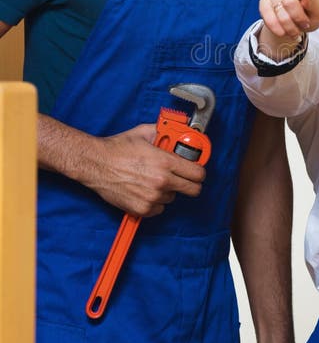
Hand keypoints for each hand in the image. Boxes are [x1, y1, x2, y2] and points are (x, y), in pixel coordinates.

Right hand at [87, 124, 205, 216]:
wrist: (96, 164)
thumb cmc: (117, 148)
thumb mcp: (144, 133)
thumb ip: (164, 132)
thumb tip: (177, 133)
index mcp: (165, 162)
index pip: (198, 173)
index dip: (199, 171)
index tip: (196, 171)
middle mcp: (161, 182)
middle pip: (193, 190)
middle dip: (191, 184)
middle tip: (183, 179)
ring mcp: (152, 197)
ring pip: (173, 198)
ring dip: (168, 191)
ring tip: (153, 180)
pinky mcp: (142, 209)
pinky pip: (159, 208)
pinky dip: (155, 202)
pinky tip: (145, 190)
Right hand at [258, 0, 318, 60]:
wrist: (297, 24)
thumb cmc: (309, 14)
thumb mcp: (317, 12)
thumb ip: (313, 4)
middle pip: (289, 1)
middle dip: (298, 18)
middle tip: (305, 25)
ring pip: (280, 12)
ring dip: (289, 27)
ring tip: (295, 31)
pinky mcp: (263, 2)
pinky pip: (268, 18)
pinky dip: (277, 29)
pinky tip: (283, 32)